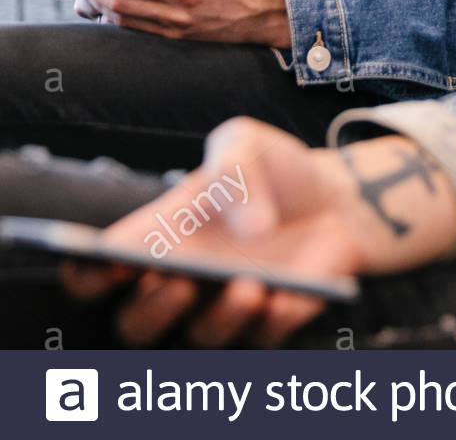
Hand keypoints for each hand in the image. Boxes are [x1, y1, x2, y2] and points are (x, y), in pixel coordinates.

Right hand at [61, 117, 455, 347]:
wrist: (336, 194)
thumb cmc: (274, 172)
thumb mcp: (246, 143)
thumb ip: (234, 164)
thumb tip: (250, 223)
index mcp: (159, 237)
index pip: (96, 273)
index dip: (88, 276)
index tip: (109, 263)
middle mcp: (183, 279)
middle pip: (136, 325)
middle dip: (151, 312)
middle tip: (180, 284)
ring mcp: (225, 307)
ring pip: (202, 338)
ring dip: (222, 318)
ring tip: (250, 286)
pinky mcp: (273, 321)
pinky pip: (265, 341)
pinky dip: (276, 323)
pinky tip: (288, 298)